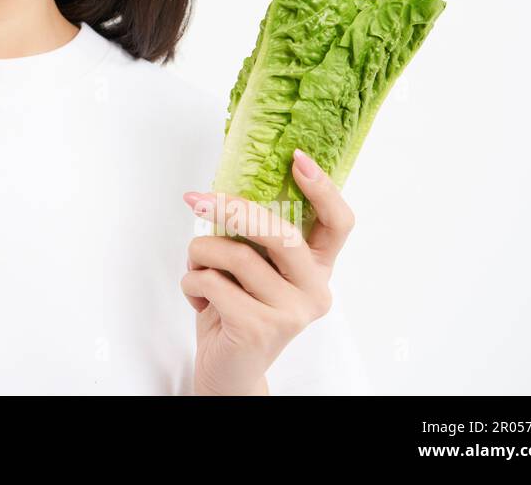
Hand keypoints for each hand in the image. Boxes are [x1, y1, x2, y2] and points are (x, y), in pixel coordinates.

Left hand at [179, 148, 354, 394]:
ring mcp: (291, 313)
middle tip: (198, 198)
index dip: (324, 188)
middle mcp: (315, 291)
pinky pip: (213, 282)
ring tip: (195, 267)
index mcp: (317, 269)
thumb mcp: (251, 268)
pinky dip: (191, 281)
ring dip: (200, 253)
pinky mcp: (260, 328)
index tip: (298, 159)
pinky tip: (197, 298)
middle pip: (281, 232)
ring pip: (236, 255)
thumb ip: (253, 236)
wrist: (228, 371)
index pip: (339, 223)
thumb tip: (222, 188)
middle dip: (233, 209)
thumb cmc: (235, 310)